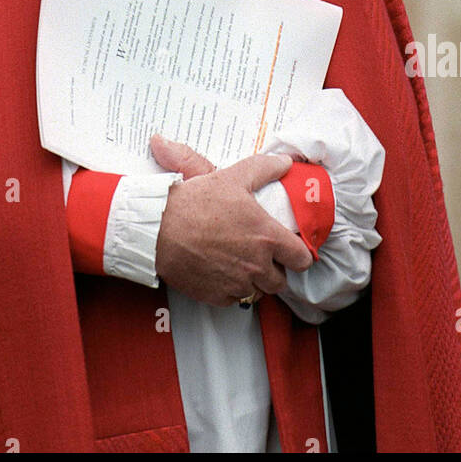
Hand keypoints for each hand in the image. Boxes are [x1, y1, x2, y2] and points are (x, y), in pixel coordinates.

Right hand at [150, 134, 312, 306]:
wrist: (159, 228)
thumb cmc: (196, 203)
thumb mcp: (232, 177)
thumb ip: (263, 168)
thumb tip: (285, 161)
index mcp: (267, 236)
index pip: (301, 259)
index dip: (298, 254)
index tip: (289, 249)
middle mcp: (257, 264)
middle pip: (281, 280)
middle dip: (274, 269)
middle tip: (260, 254)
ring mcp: (237, 283)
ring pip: (258, 292)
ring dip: (254, 281)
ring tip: (239, 262)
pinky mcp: (217, 296)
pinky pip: (235, 299)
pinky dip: (231, 289)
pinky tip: (220, 271)